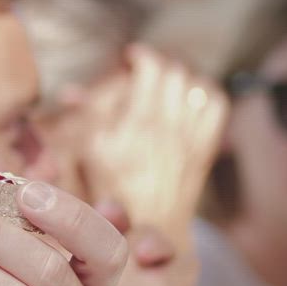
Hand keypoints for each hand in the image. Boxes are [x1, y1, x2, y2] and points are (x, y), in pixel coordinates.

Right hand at [80, 45, 227, 246]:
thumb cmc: (110, 192)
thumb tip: (70, 92)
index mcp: (132, 126)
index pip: (149, 69)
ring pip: (195, 84)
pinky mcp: (204, 148)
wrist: (147, 229)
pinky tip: (192, 94)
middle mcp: (164, 129)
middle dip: (159, 62)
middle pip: (174, 72)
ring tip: (166, 78)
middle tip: (146, 67)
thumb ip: (83, 117)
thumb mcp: (86, 153)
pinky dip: (206, 91)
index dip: (141, 56)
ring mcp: (188, 139)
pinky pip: (215, 105)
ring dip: (181, 74)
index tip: (130, 57)